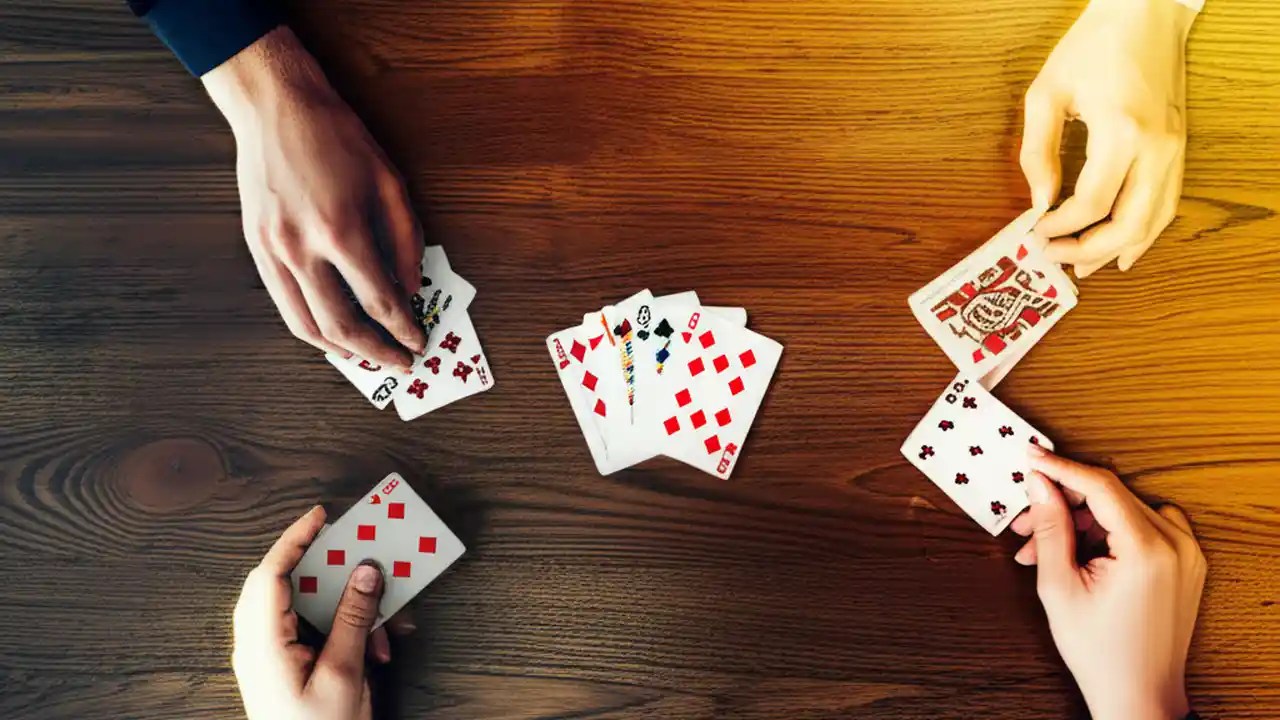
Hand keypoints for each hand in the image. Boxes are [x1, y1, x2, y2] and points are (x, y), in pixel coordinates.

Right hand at [203, 28, 425, 370]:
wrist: (275, 109)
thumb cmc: (337, 138)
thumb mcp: (389, 182)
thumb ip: (406, 240)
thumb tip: (413, 288)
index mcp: (341, 230)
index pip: (379, 301)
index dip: (403, 329)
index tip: (418, 342)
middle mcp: (302, 249)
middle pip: (342, 325)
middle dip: (376, 352)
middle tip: (399, 361)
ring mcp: (274, 253)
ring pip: (306, 326)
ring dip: (341, 350)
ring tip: (367, 356)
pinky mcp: (256, 250)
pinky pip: (284, 305)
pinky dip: (310, 327)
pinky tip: (332, 331)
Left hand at [233, 507, 402, 719]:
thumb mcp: (344, 675)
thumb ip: (354, 619)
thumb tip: (364, 571)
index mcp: (262, 646)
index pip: (270, 575)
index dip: (293, 540)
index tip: (320, 516)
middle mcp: (257, 648)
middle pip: (284, 586)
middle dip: (328, 572)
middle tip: (361, 557)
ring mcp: (267, 659)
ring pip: (302, 608)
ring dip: (345, 609)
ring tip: (382, 624)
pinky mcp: (282, 668)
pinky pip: (309, 630)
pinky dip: (342, 630)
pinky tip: (374, 648)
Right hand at [1011, 446, 1206, 719]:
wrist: (1138, 694)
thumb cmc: (1100, 651)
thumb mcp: (1059, 586)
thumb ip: (1050, 527)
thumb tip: (1040, 483)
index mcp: (1147, 549)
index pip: (1100, 485)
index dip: (1061, 467)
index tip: (1031, 456)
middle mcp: (1176, 545)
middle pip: (1110, 497)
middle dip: (1062, 504)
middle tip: (1025, 522)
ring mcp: (1186, 553)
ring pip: (1123, 510)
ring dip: (1081, 520)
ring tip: (1045, 549)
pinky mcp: (1186, 562)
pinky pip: (1144, 526)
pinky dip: (1110, 531)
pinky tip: (1081, 552)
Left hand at [1020, 0, 1197, 276]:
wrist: (1145, 12)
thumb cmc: (1093, 46)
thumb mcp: (1046, 92)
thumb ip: (1036, 150)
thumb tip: (1039, 200)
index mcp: (1121, 130)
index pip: (1090, 203)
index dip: (1059, 227)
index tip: (1034, 232)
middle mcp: (1156, 146)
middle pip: (1128, 223)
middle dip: (1088, 250)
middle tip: (1053, 257)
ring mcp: (1174, 149)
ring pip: (1153, 220)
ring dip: (1117, 250)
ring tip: (1084, 267)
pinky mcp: (1179, 147)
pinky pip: (1168, 203)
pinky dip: (1146, 232)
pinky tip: (1125, 250)